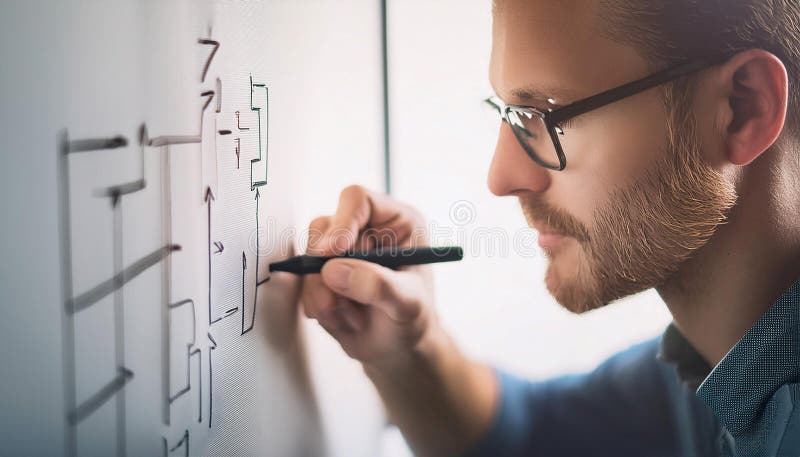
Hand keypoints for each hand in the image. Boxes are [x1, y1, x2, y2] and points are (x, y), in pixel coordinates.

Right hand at [300, 185, 436, 366]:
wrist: (398, 350)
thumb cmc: (414, 321)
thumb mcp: (408, 304)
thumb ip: (378, 285)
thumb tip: (334, 270)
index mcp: (396, 222)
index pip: (358, 200)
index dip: (341, 223)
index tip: (330, 254)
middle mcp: (366, 229)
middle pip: (325, 228)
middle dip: (328, 272)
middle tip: (342, 303)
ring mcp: (341, 251)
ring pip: (309, 256)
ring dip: (324, 293)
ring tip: (353, 317)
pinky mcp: (322, 272)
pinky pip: (303, 280)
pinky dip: (317, 304)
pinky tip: (343, 319)